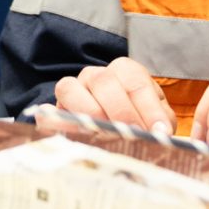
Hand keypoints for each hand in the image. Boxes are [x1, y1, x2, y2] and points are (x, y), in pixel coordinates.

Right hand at [52, 54, 174, 133]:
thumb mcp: (155, 120)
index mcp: (124, 71)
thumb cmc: (139, 123)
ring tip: (107, 136)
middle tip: (133, 135)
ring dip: (89, 113)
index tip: (159, 131)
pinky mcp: (54, 111)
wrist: (112, 135)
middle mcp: (95, 75)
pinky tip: (74, 136)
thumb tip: (160, 134)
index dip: (149, 107)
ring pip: (69, 88)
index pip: (135, 81)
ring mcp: (71, 90)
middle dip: (121, 111)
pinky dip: (55, 122)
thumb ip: (159, 123)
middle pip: (103, 81)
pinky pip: (48, 112)